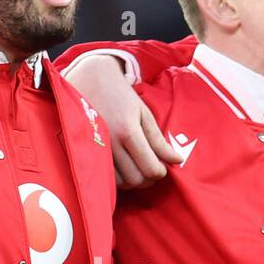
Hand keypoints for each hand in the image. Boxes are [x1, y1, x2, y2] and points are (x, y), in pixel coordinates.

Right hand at [64, 55, 182, 188]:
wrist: (90, 81)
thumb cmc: (120, 96)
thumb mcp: (144, 113)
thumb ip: (158, 140)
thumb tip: (176, 160)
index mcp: (128, 132)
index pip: (150, 168)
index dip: (160, 172)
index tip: (162, 166)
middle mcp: (110, 143)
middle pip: (136, 179)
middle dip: (148, 178)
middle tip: (152, 168)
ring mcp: (96, 149)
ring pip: (120, 182)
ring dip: (132, 180)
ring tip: (137, 167)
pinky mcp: (86, 151)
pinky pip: (105, 176)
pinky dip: (118, 177)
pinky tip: (123, 166)